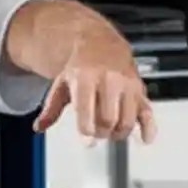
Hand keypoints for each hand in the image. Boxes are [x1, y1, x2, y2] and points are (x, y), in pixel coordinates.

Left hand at [33, 42, 156, 143]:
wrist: (102, 45)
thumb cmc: (81, 67)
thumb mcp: (61, 84)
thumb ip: (51, 108)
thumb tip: (39, 127)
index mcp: (85, 78)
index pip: (87, 109)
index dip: (87, 130)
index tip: (87, 142)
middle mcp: (109, 80)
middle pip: (108, 119)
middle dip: (101, 133)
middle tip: (95, 134)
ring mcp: (127, 85)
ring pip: (127, 119)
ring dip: (118, 133)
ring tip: (109, 133)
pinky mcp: (140, 89)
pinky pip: (148, 111)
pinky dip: (148, 127)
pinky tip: (144, 139)